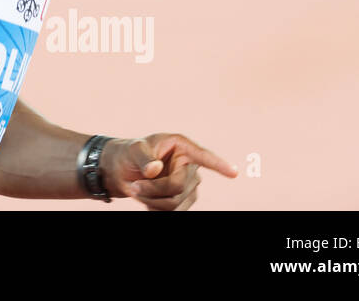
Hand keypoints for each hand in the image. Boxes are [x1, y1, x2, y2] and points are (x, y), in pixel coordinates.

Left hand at [100, 133, 237, 210]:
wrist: (125, 171)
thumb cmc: (130, 154)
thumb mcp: (133, 150)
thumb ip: (143, 158)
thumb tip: (155, 169)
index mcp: (182, 146)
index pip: (202, 156)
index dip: (218, 164)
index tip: (233, 172)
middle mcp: (190, 165)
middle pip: (178, 187)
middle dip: (153, 190)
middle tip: (134, 187)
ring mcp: (190, 185)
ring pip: (176, 203)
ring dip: (152, 201)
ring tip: (138, 191)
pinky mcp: (185, 200)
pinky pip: (174, 212)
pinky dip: (156, 209)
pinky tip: (148, 201)